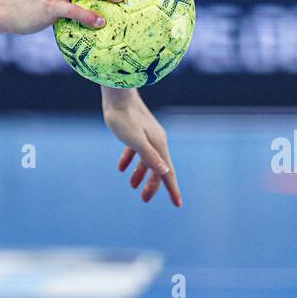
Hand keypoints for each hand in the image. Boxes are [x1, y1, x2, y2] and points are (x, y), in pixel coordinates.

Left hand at [103, 89, 181, 206]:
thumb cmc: (124, 117)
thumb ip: (148, 156)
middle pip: (158, 168)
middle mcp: (156, 141)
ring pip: (147, 160)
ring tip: (132, 186)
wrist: (118, 92)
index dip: (172, 189)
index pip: (168, 172)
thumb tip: (164, 172)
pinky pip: (137, 151)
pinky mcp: (136, 131)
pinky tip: (121, 167)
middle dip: (153, 185)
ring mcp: (147, 136)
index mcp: (159, 145)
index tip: (178, 204)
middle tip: (144, 199)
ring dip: (140, 174)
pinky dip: (130, 160)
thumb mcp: (134, 140)